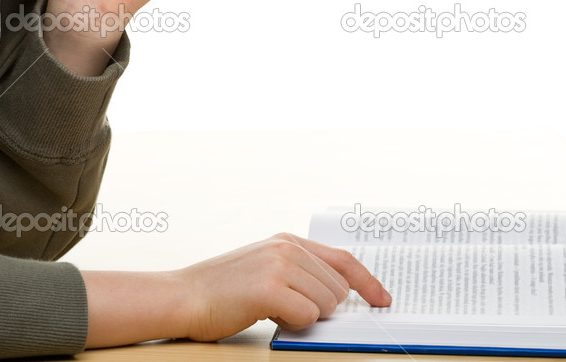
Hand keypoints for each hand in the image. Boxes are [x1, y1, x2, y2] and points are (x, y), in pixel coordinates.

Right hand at [175, 233, 391, 340]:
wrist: (183, 296)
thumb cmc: (222, 291)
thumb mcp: (264, 268)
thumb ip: (299, 272)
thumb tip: (340, 297)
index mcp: (286, 241)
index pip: (343, 260)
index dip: (367, 282)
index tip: (382, 300)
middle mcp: (286, 248)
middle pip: (337, 289)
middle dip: (321, 308)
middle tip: (286, 308)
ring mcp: (278, 266)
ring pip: (326, 305)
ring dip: (305, 316)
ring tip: (271, 309)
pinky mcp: (269, 288)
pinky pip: (307, 317)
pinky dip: (293, 324)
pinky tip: (266, 314)